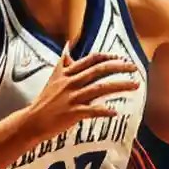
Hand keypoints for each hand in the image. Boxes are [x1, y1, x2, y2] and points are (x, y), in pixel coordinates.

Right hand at [23, 48, 139, 139]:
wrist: (32, 120)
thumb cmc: (45, 100)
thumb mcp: (53, 77)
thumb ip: (63, 63)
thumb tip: (67, 47)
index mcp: (67, 73)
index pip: (91, 60)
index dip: (108, 57)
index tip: (122, 58)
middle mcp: (70, 82)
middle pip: (99, 70)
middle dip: (119, 67)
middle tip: (135, 68)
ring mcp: (72, 97)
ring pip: (100, 88)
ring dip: (120, 86)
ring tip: (135, 85)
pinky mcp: (72, 113)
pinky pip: (92, 110)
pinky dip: (104, 111)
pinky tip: (115, 112)